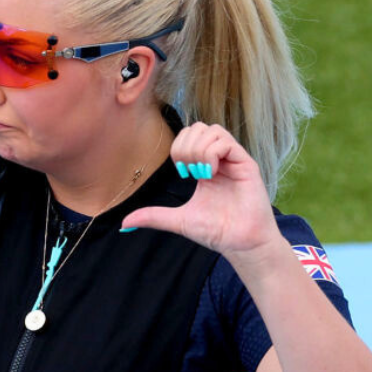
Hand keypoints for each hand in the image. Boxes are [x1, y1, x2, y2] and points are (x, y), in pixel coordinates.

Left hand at [122, 123, 281, 255]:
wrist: (240, 244)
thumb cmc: (216, 231)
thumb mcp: (178, 220)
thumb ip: (154, 216)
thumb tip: (124, 223)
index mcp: (206, 167)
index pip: (189, 136)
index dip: (179, 147)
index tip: (181, 173)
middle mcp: (220, 160)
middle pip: (199, 127)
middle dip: (186, 145)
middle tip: (187, 171)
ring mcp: (234, 161)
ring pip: (213, 130)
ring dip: (198, 149)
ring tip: (199, 173)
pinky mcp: (246, 165)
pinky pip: (226, 142)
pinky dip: (211, 153)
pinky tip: (209, 173)